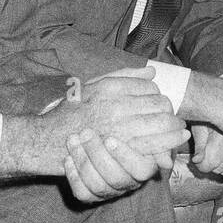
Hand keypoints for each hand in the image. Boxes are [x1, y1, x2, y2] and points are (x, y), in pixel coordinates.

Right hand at [47, 67, 188, 170]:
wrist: (45, 140)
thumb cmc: (69, 113)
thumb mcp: (91, 86)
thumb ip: (123, 76)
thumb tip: (152, 71)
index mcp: (110, 88)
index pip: (150, 87)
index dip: (158, 96)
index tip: (158, 104)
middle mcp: (116, 106)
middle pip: (160, 104)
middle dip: (169, 111)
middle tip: (172, 117)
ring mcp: (119, 129)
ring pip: (162, 123)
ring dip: (174, 127)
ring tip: (178, 130)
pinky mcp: (121, 151)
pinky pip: (154, 145)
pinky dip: (168, 143)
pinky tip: (174, 143)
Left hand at [63, 130, 161, 203]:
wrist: (96, 135)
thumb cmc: (123, 128)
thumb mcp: (141, 126)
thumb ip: (156, 132)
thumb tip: (178, 143)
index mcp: (144, 167)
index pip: (141, 169)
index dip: (125, 156)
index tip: (110, 138)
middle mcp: (128, 182)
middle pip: (116, 177)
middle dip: (97, 154)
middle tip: (86, 132)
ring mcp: (110, 191)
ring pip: (97, 185)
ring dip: (82, 160)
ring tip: (73, 139)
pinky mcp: (91, 195)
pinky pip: (82, 193)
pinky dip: (73, 175)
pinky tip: (68, 158)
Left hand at [191, 122, 222, 176]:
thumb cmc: (213, 111)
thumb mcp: (201, 125)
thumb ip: (199, 144)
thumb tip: (196, 160)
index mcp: (222, 137)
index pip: (211, 164)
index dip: (201, 166)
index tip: (198, 161)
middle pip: (220, 168)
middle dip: (211, 165)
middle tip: (207, 154)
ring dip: (222, 165)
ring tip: (218, 152)